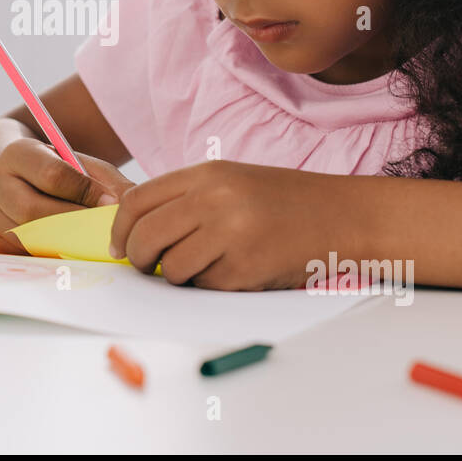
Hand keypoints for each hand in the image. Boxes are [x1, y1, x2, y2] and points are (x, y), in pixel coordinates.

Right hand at [0, 138, 135, 253]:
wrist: (11, 176)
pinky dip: (54, 253)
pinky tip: (73, 250)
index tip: (112, 203)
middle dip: (75, 221)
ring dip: (66, 241)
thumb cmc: (54, 168)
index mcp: (17, 153)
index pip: (53, 175)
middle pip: (34, 210)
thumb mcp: (78, 162)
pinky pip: (27, 252)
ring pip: (29, 236)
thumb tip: (128, 204)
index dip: (86, 191)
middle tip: (104, 229)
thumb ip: (105, 179)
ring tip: (92, 240)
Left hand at [109, 161, 364, 290]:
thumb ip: (186, 199)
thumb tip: (135, 229)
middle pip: (145, 236)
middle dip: (139, 257)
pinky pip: (205, 286)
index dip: (120, 228)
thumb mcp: (232, 182)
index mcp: (207, 174)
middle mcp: (214, 199)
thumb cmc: (285, 202)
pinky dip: (212, 286)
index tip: (119, 246)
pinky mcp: (245, 268)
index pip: (138, 200)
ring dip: (179, 275)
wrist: (342, 216)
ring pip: (171, 267)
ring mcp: (230, 233)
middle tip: (150, 265)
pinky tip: (237, 271)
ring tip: (206, 265)